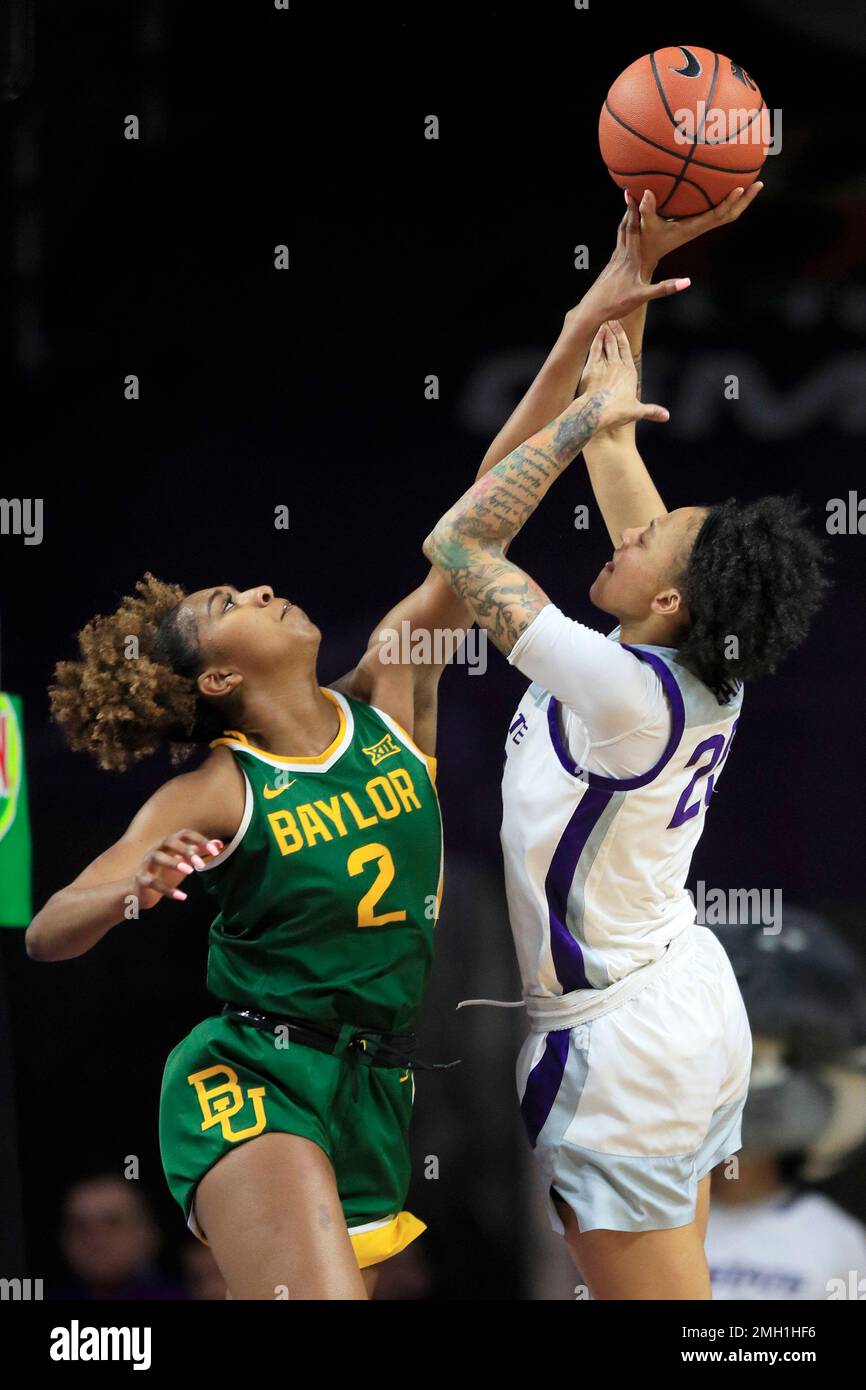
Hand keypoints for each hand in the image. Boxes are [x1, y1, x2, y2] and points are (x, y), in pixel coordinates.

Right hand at [133, 829, 221, 909]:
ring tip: (190, 871)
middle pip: (169, 842)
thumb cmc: (165, 873)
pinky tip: (182, 896)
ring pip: (157, 858)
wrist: (140, 891)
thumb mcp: (184, 862)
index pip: (185, 835)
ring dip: (174, 863)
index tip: (216, 850)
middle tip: (201, 863)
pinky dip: (167, 890)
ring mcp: (147, 863)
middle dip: (185, 850)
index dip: (200, 840)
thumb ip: (199, 852)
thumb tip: (219, 844)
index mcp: (169, 844)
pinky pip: (152, 882)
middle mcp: (157, 849)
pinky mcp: (141, 879)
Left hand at [566, 197, 690, 328]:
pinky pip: (617, 247)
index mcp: (629, 259)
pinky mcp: (609, 269)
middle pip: (624, 228)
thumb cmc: (617, 303)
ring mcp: (612, 263)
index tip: (633, 194)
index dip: (633, 211)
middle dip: (629, 211)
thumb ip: (665, 288)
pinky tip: (624, 239)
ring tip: (629, 210)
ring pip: (619, 237)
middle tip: (631, 193)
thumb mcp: (643, 297)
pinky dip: (622, 237)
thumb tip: (687, 282)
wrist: (592, 311)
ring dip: (625, 222)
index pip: (632, 229)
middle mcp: (620, 257)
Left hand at [579, 320, 668, 431]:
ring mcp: (604, 364)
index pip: (626, 349)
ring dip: (604, 332)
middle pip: (615, 343)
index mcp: (629, 372)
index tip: (619, 327)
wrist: (597, 412)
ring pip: (605, 343)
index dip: (622, 337)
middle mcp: (618, 365)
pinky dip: (595, 339)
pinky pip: (594, 349)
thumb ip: (651, 411)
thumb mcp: (637, 411)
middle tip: (611, 319)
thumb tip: (667, 416)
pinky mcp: (591, 367)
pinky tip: (594, 332)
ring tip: (603, 322)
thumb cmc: (617, 412)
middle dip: (613, 330)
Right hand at [635, 181, 762, 274]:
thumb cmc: (646, 241)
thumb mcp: (644, 225)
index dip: (729, 203)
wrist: (648, 256)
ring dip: (741, 201)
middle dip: (745, 201)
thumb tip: (646, 192)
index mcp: (692, 228)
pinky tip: (730, 185)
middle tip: (759, 183)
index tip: (740, 188)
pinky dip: (728, 200)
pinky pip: (718, 210)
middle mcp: (700, 227)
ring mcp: (700, 225)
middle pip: (730, 215)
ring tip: (754, 183)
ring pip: (727, 214)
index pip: (716, 215)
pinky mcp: (697, 222)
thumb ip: (645, 209)